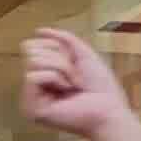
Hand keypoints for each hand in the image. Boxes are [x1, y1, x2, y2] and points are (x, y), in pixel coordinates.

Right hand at [19, 26, 135, 140]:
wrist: (110, 110)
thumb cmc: (101, 87)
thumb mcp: (82, 54)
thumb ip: (63, 40)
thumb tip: (38, 30)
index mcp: (43, 75)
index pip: (33, 45)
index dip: (57, 48)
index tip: (75, 64)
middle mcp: (33, 87)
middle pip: (32, 52)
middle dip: (60, 59)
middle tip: (76, 78)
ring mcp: (30, 99)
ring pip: (33, 62)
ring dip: (61, 69)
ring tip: (73, 85)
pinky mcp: (30, 108)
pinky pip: (32, 76)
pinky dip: (55, 78)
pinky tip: (65, 92)